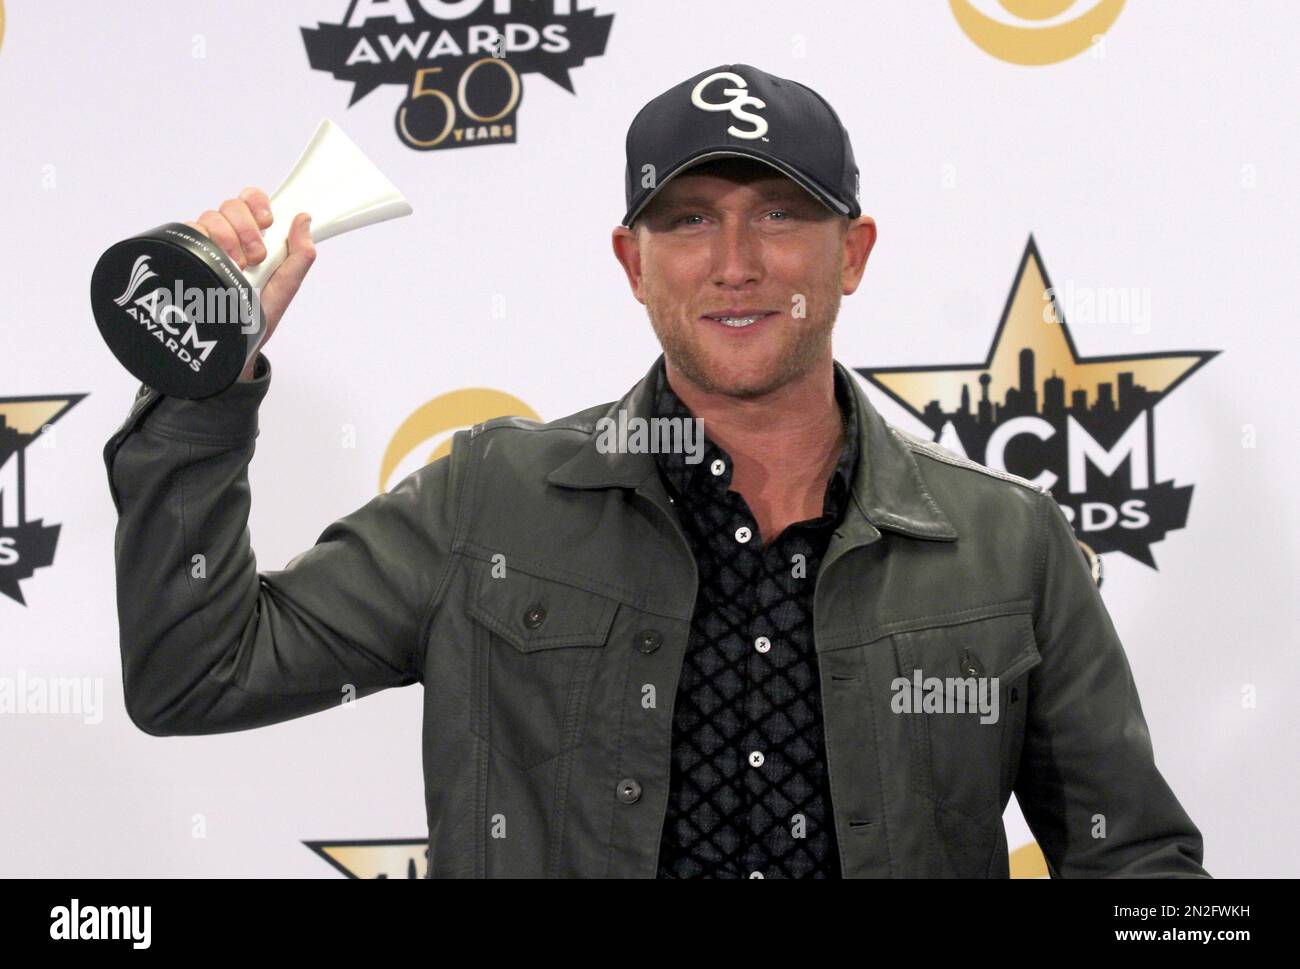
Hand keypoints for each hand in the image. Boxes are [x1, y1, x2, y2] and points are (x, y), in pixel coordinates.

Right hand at [183, 187, 316, 379]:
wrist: (232, 345)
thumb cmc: (258, 318)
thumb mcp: (286, 286)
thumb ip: (299, 254)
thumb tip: (305, 219)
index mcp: (253, 238)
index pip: (249, 200)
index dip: (256, 202)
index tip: (267, 222)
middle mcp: (228, 238)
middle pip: (229, 206)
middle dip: (245, 227)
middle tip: (256, 257)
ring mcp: (205, 246)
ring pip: (209, 217)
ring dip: (227, 239)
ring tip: (237, 267)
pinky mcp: (185, 255)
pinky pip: (188, 232)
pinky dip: (204, 243)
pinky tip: (217, 264)